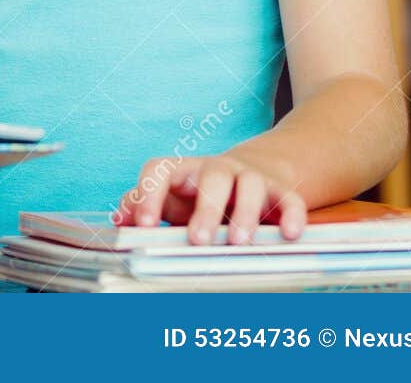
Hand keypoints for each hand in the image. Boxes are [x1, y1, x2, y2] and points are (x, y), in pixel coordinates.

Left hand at [113, 151, 306, 243]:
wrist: (261, 171)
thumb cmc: (206, 194)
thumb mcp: (175, 199)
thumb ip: (146, 207)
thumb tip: (119, 221)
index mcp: (184, 171)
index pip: (160, 169)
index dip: (148, 194)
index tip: (144, 225)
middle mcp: (217, 170)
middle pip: (211, 177)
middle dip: (205, 209)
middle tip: (198, 240)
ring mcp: (251, 177)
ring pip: (249, 184)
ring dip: (244, 212)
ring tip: (238, 241)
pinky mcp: (281, 191)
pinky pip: (289, 199)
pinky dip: (292, 215)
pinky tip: (289, 235)